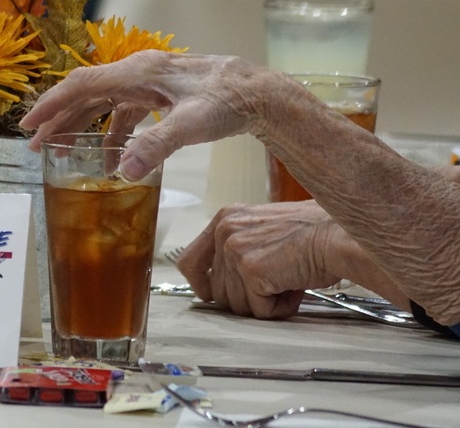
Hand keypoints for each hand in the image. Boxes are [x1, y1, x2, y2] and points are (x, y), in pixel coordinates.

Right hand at [20, 51, 282, 180]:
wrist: (260, 93)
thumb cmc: (228, 101)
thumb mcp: (191, 125)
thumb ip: (155, 147)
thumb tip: (123, 173)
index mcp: (138, 72)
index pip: (81, 85)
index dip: (52, 105)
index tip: (29, 126)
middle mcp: (138, 72)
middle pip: (86, 92)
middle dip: (59, 117)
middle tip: (35, 144)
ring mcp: (149, 83)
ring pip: (103, 101)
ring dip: (81, 124)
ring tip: (63, 150)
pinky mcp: (161, 94)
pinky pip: (124, 110)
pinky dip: (112, 131)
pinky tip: (112, 155)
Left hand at [175, 200, 350, 318]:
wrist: (338, 236)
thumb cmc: (314, 234)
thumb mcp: (264, 230)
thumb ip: (241, 248)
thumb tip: (225, 284)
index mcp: (225, 219)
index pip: (190, 260)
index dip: (200, 284)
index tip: (210, 296)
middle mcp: (224, 231)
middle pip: (218, 290)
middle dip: (247, 297)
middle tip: (278, 285)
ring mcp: (235, 251)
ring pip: (237, 304)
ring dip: (265, 303)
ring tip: (290, 282)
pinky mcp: (250, 270)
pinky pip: (258, 310)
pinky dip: (279, 308)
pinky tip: (295, 289)